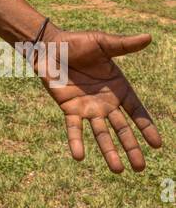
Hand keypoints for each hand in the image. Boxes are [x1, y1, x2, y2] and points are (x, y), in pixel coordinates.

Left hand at [33, 27, 160, 172]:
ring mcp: (88, 108)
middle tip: (140, 168)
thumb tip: (148, 37)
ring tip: (117, 170)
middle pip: (122, 129)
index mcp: (119, 88)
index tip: (158, 145)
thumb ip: (125, 45)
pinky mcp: (70, 110)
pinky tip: (79, 156)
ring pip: (101, 134)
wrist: (50, 46)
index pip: (137, 112)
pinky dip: (76, 142)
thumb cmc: (78, 43)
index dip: (147, 127)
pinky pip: (74, 129)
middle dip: (131, 148)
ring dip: (109, 152)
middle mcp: (106, 103)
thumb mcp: (103, 42)